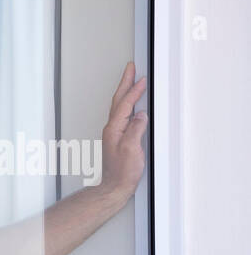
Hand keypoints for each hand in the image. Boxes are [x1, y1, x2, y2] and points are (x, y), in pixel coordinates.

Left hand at [99, 62, 148, 199]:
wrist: (115, 186)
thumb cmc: (121, 172)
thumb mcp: (131, 149)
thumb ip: (135, 130)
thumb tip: (141, 115)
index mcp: (114, 129)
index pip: (125, 104)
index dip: (133, 91)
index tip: (141, 79)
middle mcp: (112, 128)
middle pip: (118, 100)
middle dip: (125, 83)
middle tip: (130, 68)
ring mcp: (114, 133)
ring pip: (120, 106)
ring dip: (125, 91)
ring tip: (131, 79)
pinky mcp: (119, 137)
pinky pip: (123, 114)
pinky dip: (128, 104)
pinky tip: (133, 103)